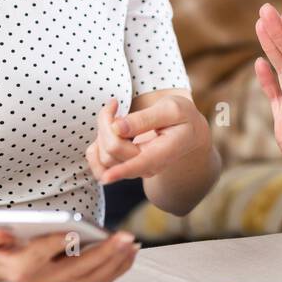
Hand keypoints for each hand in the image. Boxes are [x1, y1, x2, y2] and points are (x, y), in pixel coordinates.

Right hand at [0, 221, 139, 281]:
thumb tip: (0, 230)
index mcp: (20, 267)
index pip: (41, 256)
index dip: (57, 243)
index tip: (74, 230)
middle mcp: (43, 278)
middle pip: (77, 269)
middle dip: (103, 253)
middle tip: (124, 237)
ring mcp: (58, 280)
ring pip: (92, 276)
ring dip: (115, 261)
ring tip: (132, 243)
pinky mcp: (71, 278)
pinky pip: (98, 277)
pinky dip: (117, 266)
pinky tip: (130, 251)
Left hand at [87, 94, 210, 183]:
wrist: (186, 132)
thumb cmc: (182, 118)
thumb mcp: (172, 109)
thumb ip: (146, 118)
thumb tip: (117, 127)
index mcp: (163, 152)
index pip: (140, 163)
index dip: (122, 171)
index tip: (108, 178)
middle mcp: (147, 167)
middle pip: (113, 149)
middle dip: (106, 123)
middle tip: (115, 104)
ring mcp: (134, 169)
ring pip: (103, 156)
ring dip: (101, 131)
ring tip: (116, 115)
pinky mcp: (123, 168)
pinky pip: (98, 166)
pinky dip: (94, 149)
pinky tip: (104, 132)